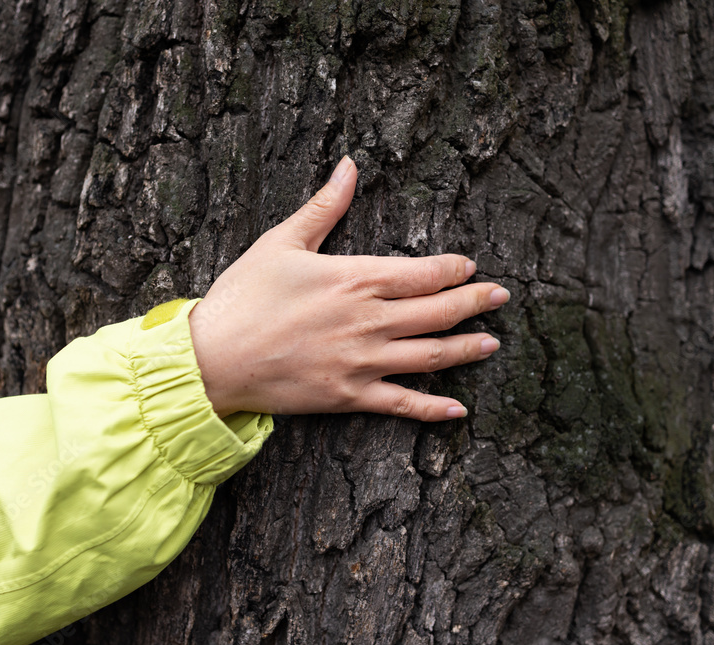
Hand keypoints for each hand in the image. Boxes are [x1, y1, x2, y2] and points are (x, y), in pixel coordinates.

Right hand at [188, 155, 508, 421]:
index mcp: (355, 278)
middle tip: (500, 297)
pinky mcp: (348, 397)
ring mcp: (362, 362)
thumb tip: (350, 166)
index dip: (455, 269)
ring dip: (467, 350)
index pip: (424, 272)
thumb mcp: (281, 242)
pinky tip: (458, 409)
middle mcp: (369, 321)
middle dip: (475, 303)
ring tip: (491, 344)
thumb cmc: (243, 296)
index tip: (470, 266)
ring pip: (431, 356)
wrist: (212, 358)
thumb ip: (324, 207)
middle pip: (438, 312)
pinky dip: (434, 408)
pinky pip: (402, 404)